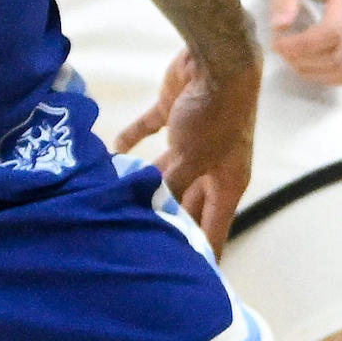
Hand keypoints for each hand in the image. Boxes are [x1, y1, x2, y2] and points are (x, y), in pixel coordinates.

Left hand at [113, 46, 257, 243]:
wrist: (218, 62)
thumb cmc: (215, 118)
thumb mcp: (192, 160)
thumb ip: (170, 186)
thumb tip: (148, 211)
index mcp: (228, 182)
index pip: (216, 226)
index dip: (206, 251)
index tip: (192, 278)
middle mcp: (213, 165)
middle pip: (188, 200)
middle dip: (168, 217)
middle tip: (141, 241)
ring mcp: (195, 140)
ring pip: (167, 169)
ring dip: (145, 179)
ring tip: (117, 200)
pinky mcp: (177, 115)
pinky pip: (150, 132)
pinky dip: (132, 140)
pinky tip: (112, 149)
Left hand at [261, 0, 341, 85]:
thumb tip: (279, 27)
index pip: (332, 32)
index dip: (301, 46)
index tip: (276, 42)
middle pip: (339, 56)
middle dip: (303, 61)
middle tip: (280, 48)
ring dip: (316, 73)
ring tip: (294, 57)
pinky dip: (331, 76)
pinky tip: (311, 63)